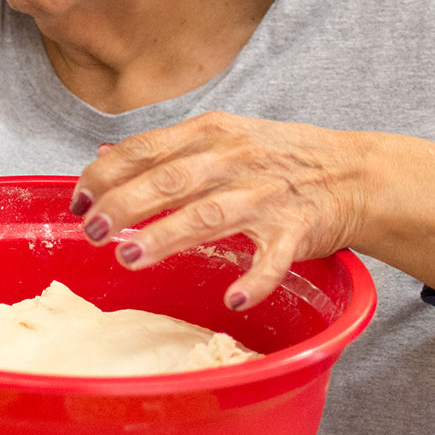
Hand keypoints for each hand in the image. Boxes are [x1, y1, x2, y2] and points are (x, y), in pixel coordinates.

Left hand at [69, 112, 434, 308]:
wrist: (357, 171)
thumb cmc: (278, 158)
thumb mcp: (220, 138)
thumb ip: (164, 150)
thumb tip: (105, 156)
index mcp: (211, 134)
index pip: (146, 150)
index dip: (107, 174)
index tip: (78, 199)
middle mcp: (234, 160)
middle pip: (169, 180)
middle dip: (124, 204)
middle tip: (91, 230)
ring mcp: (266, 195)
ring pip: (209, 215)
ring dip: (166, 236)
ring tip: (129, 257)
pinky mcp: (297, 229)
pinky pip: (273, 258)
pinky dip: (254, 279)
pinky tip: (233, 300)